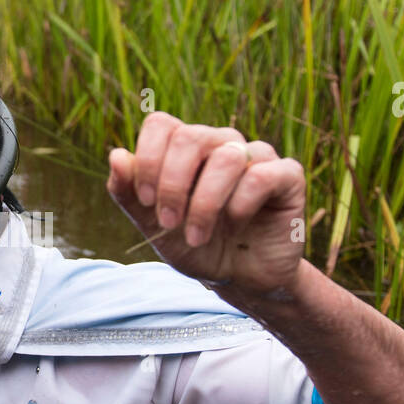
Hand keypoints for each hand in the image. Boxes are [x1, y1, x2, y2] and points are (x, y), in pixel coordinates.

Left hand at [106, 112, 305, 297]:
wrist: (239, 280)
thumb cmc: (196, 246)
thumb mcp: (152, 226)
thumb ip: (129, 193)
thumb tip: (116, 155)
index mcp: (186, 147)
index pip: (161, 123)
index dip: (148, 159)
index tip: (144, 201)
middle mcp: (221, 143)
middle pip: (191, 137)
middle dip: (172, 185)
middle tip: (169, 223)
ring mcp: (256, 157)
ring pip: (226, 157)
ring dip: (205, 203)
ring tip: (198, 236)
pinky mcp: (287, 176)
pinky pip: (261, 176)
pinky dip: (240, 205)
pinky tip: (235, 225)